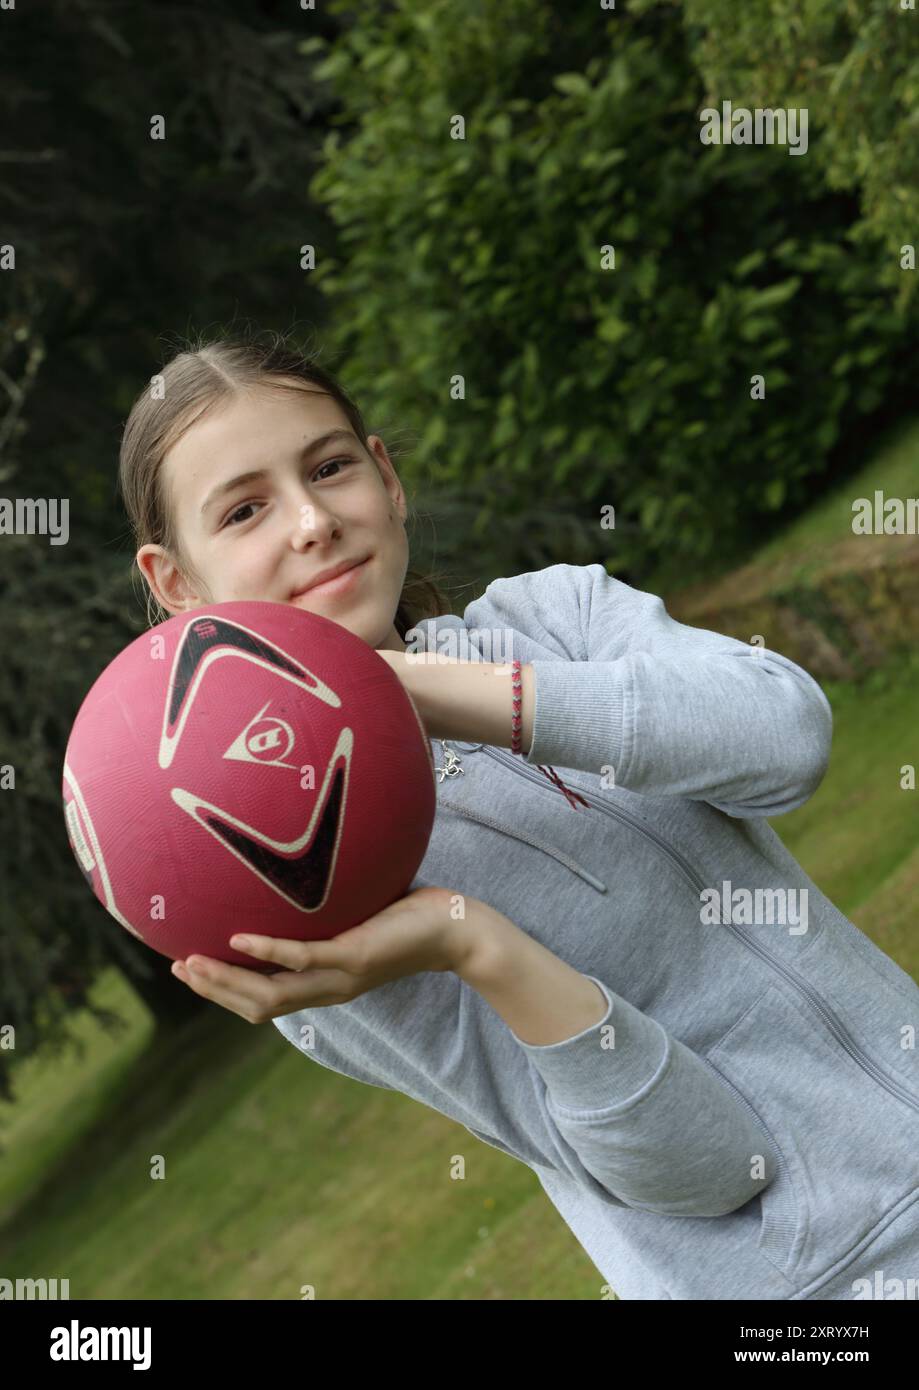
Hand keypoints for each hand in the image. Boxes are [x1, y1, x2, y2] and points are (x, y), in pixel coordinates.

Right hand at [170, 886, 484, 1024]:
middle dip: (214, 990)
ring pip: (270, 992)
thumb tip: (297, 873)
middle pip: (256, 1006)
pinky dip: (267, 953)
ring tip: (193, 962)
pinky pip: (302, 959)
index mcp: (324, 984)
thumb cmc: (409, 916)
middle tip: (178, 967)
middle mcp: (328, 989)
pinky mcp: (353, 956)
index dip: (223, 992)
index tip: (189, 970)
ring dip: (227, 981)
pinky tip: (239, 940)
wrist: (458, 929)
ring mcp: (340, 976)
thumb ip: (326, 909)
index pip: (263, 1000)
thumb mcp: (356, 916)